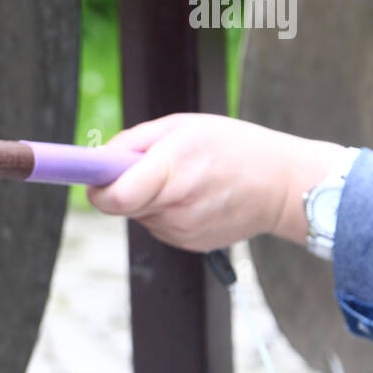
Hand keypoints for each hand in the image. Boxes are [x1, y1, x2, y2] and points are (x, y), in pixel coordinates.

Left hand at [86, 113, 346, 251]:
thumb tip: (98, 160)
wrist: (285, 187)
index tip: (86, 176)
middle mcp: (174, 209)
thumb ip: (133, 142)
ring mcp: (182, 232)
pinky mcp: (189, 245)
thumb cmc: (234, 146)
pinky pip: (158, 224)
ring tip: (185, 178)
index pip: (114, 196)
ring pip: (139, 214)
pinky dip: (166, 210)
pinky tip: (195, 196)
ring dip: (147, 197)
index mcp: (171, 174)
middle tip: (149, 164)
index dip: (95, 187)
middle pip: (120, 204)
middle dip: (123, 185)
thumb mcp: (182, 127)